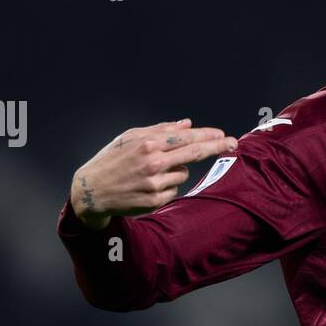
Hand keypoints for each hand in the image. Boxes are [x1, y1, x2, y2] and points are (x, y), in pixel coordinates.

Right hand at [70, 118, 237, 229]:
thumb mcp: (130, 138)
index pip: (186, 138)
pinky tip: (148, 185)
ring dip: (176, 170)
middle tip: (233, 144)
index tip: (224, 135)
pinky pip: (174, 190)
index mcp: (147, 144)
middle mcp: (153, 163)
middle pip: (194, 154)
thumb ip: (161, 130)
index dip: (208, 136)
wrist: (92, 191)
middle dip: (216, 147)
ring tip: (152, 172)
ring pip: (183, 174)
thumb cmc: (112, 159)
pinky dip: (167, 186)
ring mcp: (155, 183)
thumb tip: (187, 124)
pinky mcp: (155, 200)